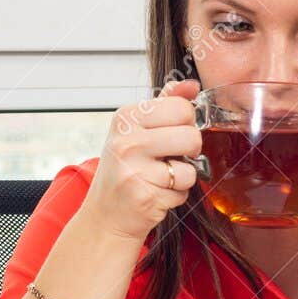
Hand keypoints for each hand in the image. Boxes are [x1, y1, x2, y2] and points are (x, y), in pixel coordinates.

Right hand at [79, 77, 203, 243]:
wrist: (106, 214)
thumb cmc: (126, 168)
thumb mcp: (138, 129)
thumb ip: (166, 103)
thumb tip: (191, 85)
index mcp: (126, 118)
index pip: (181, 107)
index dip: (185, 123)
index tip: (171, 133)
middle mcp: (127, 142)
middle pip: (191, 136)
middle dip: (189, 150)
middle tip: (170, 157)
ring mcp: (134, 171)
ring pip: (190, 168)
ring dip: (182, 177)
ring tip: (160, 177)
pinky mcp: (145, 197)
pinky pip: (183, 192)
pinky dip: (175, 196)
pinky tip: (156, 193)